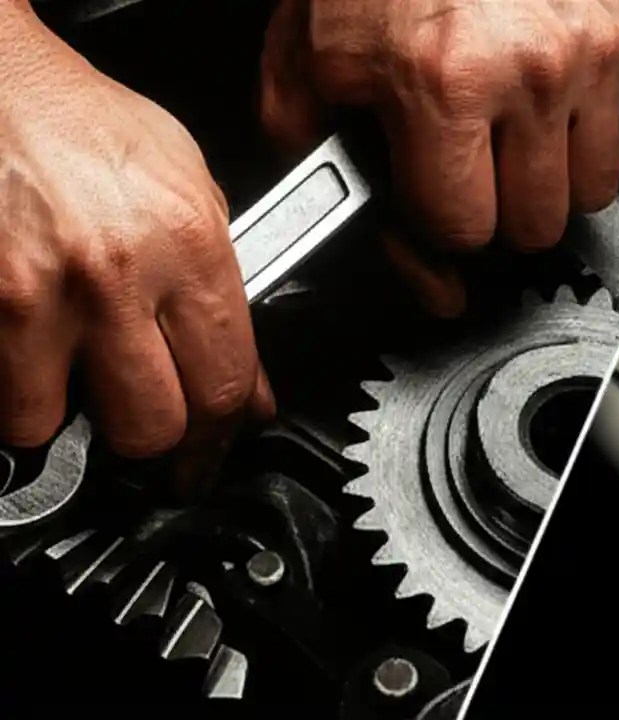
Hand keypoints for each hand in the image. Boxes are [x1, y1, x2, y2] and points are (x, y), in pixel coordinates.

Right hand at [0, 4, 272, 484]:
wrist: (0, 89)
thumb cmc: (87, 128)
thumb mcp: (193, 193)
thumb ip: (228, 294)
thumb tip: (251, 387)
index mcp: (187, 245)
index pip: (224, 385)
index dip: (220, 437)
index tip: (212, 451)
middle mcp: (112, 276)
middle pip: (149, 429)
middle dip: (150, 436)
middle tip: (143, 412)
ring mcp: (31, 296)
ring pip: (47, 424)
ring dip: (58, 411)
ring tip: (70, 368)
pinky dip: (8, 381)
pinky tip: (27, 345)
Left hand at [260, 0, 618, 316]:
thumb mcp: (310, 76)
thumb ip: (348, 187)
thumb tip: (433, 284)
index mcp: (443, 82)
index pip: (465, 230)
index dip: (439, 217)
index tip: (433, 188)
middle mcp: (530, 67)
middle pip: (537, 225)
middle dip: (499, 204)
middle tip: (474, 153)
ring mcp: (593, 48)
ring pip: (594, 192)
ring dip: (553, 173)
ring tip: (514, 121)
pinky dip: (599, 130)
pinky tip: (555, 95)